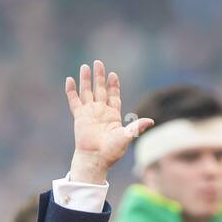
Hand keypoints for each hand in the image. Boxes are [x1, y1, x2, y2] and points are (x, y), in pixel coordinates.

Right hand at [65, 60, 154, 184]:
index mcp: (112, 115)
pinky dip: (71, 91)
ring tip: (85, 66)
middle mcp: (100, 112)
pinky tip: (70, 80)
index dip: (113, 85)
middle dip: (99, 77)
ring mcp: (89, 113)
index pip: (113, 95)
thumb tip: (151, 121)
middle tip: (98, 62)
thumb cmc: (112, 151)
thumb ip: (136, 127)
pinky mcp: (79, 117)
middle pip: (99, 90)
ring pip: (86, 92)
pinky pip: (74, 101)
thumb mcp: (126, 136)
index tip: (112, 74)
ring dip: (86, 80)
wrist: (96, 159)